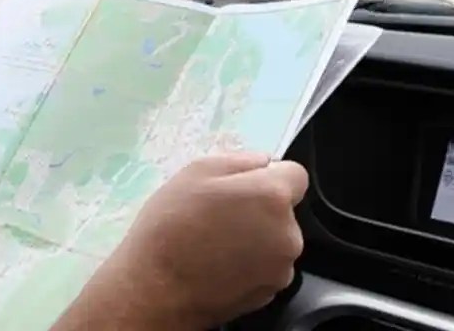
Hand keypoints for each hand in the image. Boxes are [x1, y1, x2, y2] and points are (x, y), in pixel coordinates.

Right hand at [52, 153, 308, 330]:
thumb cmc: (171, 224)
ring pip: (275, 241)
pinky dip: (250, 265)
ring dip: (256, 239)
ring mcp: (282, 267)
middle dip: (260, 210)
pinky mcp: (271, 293)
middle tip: (220, 216)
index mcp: (272, 196)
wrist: (158, 288)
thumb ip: (238, 160)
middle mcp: (288, 233)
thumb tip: (263, 162)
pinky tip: (219, 266)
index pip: (296, 175)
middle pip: (284, 211)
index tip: (243, 187)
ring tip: (215, 244)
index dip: (269, 177)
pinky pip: (267, 268)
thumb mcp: (194, 173)